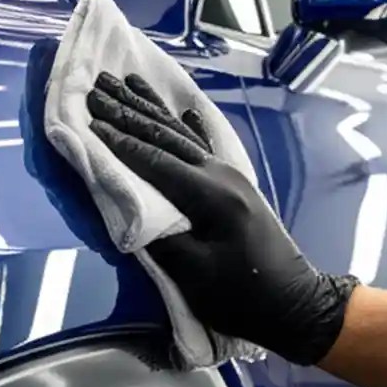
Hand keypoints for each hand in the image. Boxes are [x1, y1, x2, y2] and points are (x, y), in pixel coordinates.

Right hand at [87, 72, 358, 364]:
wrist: (294, 305)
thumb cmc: (242, 295)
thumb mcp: (195, 273)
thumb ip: (160, 237)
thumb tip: (130, 210)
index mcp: (211, 195)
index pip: (155, 160)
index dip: (121, 141)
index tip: (91, 119)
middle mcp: (221, 176)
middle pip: (167, 136)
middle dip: (129, 111)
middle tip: (98, 87)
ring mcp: (230, 178)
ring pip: (183, 135)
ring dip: (152, 109)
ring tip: (127, 82)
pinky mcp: (235, 188)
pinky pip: (203, 147)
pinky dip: (187, 126)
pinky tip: (183, 111)